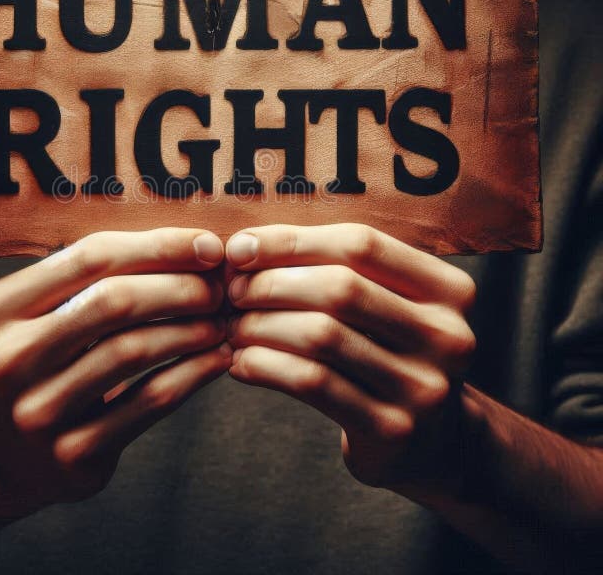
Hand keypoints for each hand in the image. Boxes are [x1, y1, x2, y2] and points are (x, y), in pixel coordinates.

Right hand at [0, 227, 229, 512]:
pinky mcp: (73, 454)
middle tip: (219, 287)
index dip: (159, 246)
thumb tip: (196, 248)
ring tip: (221, 320)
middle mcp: (8, 358)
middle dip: (180, 287)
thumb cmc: (43, 362)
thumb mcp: (42, 314)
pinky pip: (149, 402)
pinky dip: (192, 373)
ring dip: (192, 329)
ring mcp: (39, 411)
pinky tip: (216, 358)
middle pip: (114, 301)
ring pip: (134, 350)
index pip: (91, 257)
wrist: (4, 455)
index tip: (207, 246)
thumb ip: (98, 277)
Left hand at [224, 223, 475, 497]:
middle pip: (339, 288)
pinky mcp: (392, 428)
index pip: (361, 244)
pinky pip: (312, 384)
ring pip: (321, 336)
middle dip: (271, 283)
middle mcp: (447, 335)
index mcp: (449, 289)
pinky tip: (242, 362)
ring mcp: (424, 386)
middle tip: (232, 291)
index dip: (292, 241)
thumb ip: (332, 266)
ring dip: (261, 325)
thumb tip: (244, 245)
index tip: (241, 248)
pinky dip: (266, 366)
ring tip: (233, 325)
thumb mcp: (383, 301)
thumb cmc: (387, 349)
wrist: (433, 438)